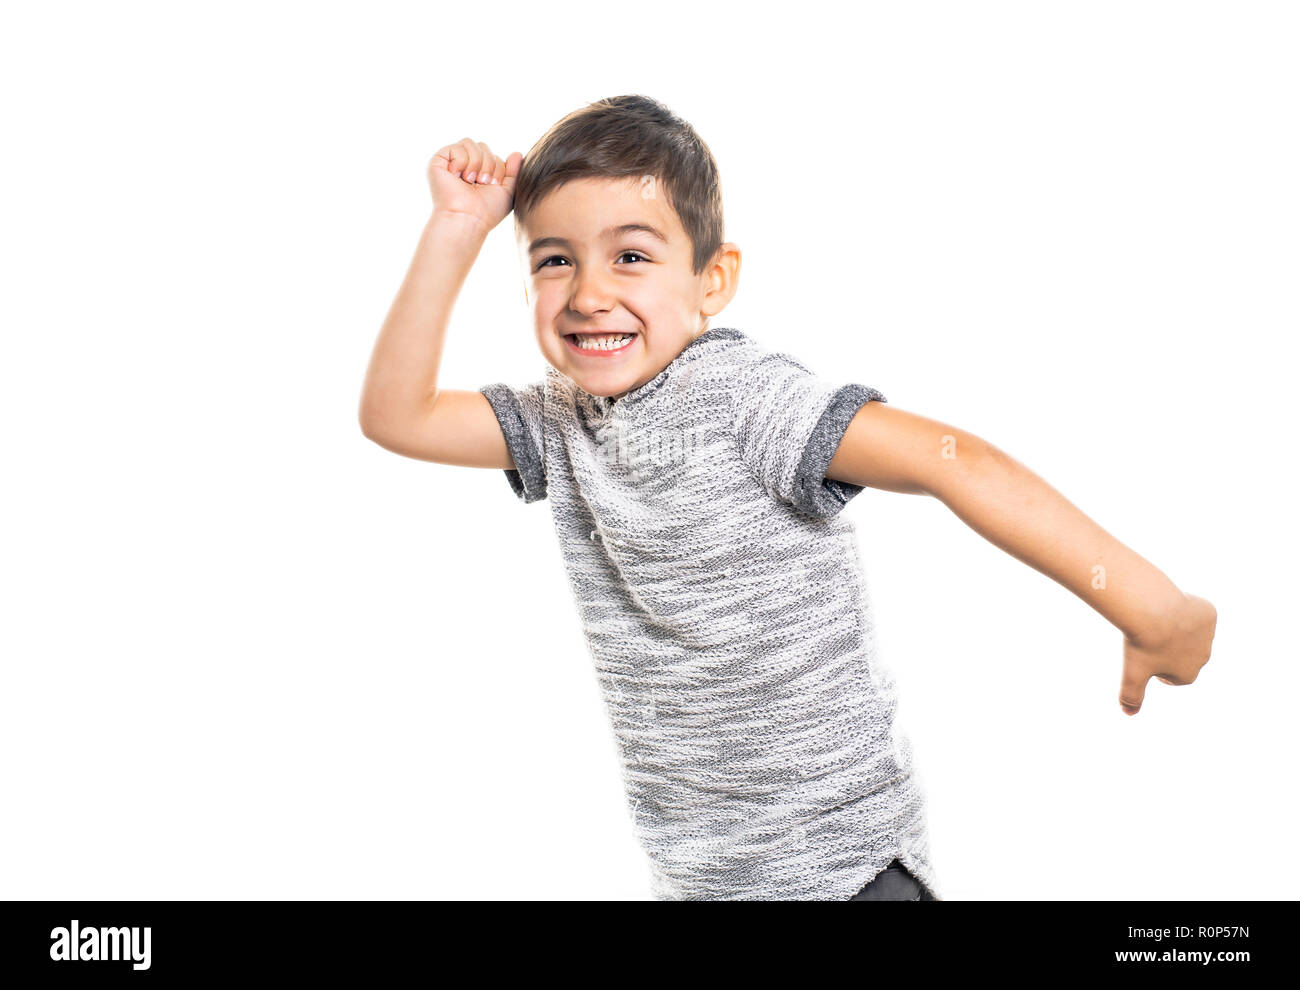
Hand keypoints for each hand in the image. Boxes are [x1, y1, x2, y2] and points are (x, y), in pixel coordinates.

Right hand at [427, 138, 522, 232]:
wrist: (468, 219)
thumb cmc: (487, 211)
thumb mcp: (507, 191)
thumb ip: (514, 172)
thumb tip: (517, 153)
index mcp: (478, 172)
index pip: (492, 155)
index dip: (497, 167)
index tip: (493, 185)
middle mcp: (464, 166)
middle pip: (482, 146)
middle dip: (488, 164)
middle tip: (482, 182)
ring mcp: (451, 163)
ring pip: (470, 143)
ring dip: (476, 162)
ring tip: (470, 180)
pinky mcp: (439, 162)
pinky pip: (456, 147)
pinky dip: (461, 161)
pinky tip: (457, 176)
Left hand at [1118, 592, 1217, 715]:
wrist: (1155, 610)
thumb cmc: (1143, 644)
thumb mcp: (1132, 674)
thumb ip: (1132, 696)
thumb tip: (1128, 713)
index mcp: (1188, 674)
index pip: (1172, 674)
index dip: (1156, 665)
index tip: (1145, 654)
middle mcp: (1204, 657)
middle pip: (1183, 653)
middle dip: (1168, 647)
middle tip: (1150, 635)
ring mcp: (1209, 635)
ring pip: (1190, 632)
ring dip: (1177, 628)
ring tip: (1159, 619)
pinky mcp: (1210, 614)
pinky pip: (1197, 613)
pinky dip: (1186, 610)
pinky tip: (1171, 606)